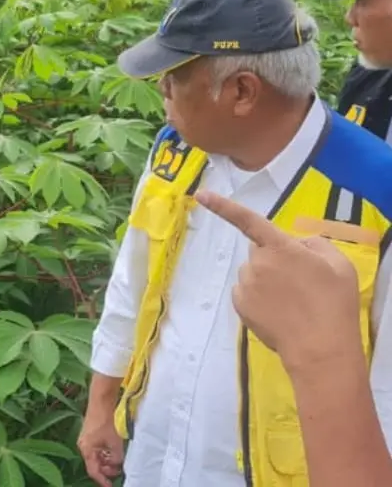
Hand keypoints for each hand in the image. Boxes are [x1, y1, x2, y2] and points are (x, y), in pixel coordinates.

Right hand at [77, 409, 123, 486]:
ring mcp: (86, 439)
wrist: (101, 401)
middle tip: (118, 470)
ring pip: (96, 456)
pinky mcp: (90, 434)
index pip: (93, 471)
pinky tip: (114, 451)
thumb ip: (117, 458)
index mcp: (86, 449)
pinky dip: (105, 452)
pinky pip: (97, 448)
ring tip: (118, 460)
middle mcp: (83, 446)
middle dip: (106, 469)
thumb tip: (117, 464)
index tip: (110, 486)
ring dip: (106, 460)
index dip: (102, 480)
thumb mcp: (115, 443)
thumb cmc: (106, 421)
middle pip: (94, 464)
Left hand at [195, 190, 361, 368]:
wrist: (319, 346)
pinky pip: (246, 292)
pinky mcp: (239, 305)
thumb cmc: (333, 302)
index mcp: (279, 247)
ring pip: (253, 273)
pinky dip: (259, 298)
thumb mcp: (339, 264)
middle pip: (259, 252)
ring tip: (292, 301)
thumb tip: (298, 244)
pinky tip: (279, 312)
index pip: (248, 221)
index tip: (200, 194)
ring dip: (267, 280)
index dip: (223, 206)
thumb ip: (315, 245)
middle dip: (274, 259)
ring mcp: (245, 284)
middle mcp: (256, 263)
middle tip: (299, 280)